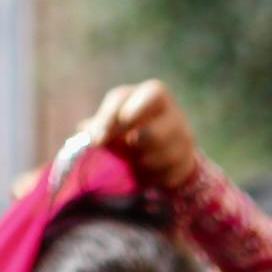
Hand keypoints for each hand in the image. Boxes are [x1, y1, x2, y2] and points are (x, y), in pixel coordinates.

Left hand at [78, 80, 200, 196]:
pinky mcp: (188, 162)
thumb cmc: (133, 131)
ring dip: (145, 162)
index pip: (131, 99)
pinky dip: (153, 177)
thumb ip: (99, 126)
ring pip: (164, 153)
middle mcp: (173, 113)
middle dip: (142, 138)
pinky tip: (147, 174)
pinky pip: (168, 174)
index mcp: (152, 94)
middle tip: (130, 146)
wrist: (168, 152)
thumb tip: (84, 131)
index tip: (97, 139)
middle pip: (157, 128)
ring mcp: (184, 138)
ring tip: (136, 163)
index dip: (111, 118)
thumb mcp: (115, 123)